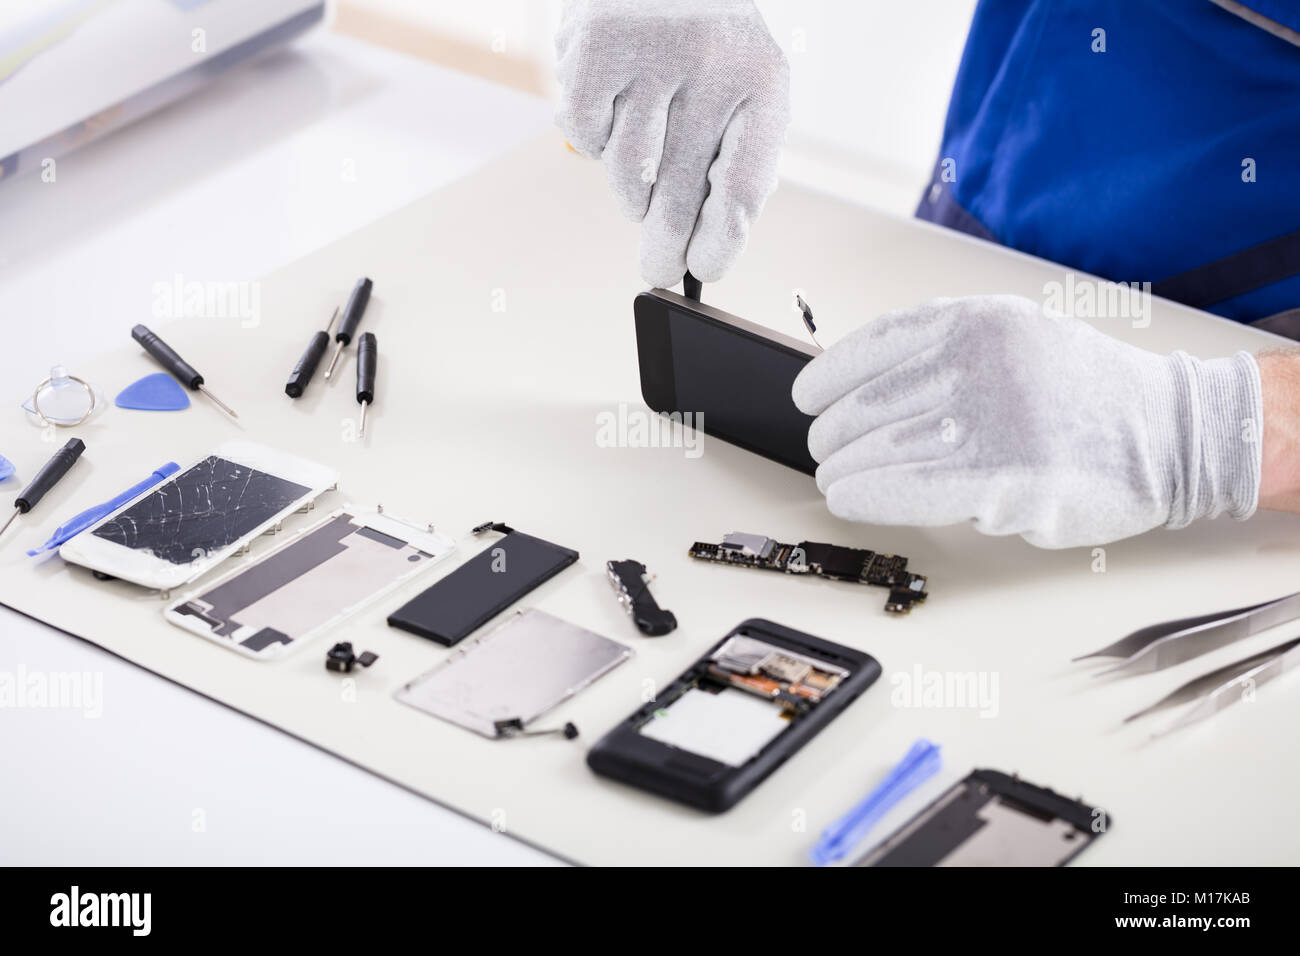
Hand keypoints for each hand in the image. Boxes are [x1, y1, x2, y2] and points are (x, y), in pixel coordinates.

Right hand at [555, 0, 788, 285]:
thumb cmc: (705, 37)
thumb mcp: (744, 83)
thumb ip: (736, 156)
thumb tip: (707, 241)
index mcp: (763, 82)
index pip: (741, 189)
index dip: (720, 243)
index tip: (703, 269)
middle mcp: (712, 65)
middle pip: (681, 194)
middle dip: (666, 246)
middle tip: (658, 269)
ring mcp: (653, 55)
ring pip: (628, 173)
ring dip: (629, 188)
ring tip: (641, 156)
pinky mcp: (598, 47)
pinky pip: (586, 138)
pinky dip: (592, 141)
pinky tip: (611, 111)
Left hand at [791, 295, 1261, 547]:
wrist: (1167, 431)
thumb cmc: (1081, 390)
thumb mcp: (1011, 334)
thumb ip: (941, 349)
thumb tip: (856, 385)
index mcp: (975, 321)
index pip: (871, 347)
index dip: (827, 379)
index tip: (808, 399)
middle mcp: (978, 364)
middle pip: (866, 405)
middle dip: (833, 434)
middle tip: (827, 449)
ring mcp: (990, 422)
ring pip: (877, 450)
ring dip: (843, 469)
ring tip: (836, 477)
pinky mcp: (1003, 480)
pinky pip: (906, 489)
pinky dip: (865, 494)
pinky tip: (847, 497)